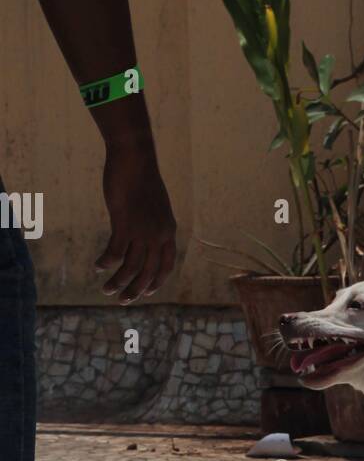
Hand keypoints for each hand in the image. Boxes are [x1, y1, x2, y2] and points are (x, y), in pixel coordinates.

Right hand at [96, 139, 176, 302]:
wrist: (135, 160)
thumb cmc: (142, 179)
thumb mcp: (154, 205)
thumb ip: (152, 223)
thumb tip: (142, 235)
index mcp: (169, 231)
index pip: (166, 266)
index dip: (157, 282)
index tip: (146, 292)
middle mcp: (159, 235)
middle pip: (148, 272)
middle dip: (135, 290)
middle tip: (122, 301)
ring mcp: (143, 231)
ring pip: (131, 267)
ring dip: (118, 282)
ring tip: (107, 290)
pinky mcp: (124, 224)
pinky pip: (114, 253)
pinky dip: (106, 263)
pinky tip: (98, 267)